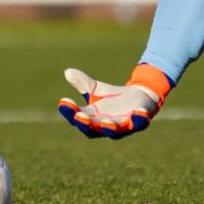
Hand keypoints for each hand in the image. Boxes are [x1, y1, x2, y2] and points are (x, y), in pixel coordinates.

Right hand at [56, 64, 170, 139]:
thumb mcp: (97, 89)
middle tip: (79, 116)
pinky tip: (138, 111)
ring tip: (106, 122)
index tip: (63, 101)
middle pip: (92, 129)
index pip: (77, 116)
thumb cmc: (113, 97)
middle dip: (85, 123)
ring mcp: (122, 126)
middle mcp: (104, 126)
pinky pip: (140, 123)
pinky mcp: (139, 122)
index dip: (69, 111)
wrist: (138, 98)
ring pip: (115, 132)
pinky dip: (139, 118)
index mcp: (92, 118)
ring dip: (110, 127)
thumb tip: (68, 72)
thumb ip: (83, 83)